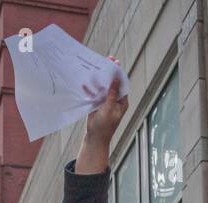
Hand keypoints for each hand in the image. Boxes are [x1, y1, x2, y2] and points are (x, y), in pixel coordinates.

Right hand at [77, 57, 126, 172]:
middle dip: (109, 73)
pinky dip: (90, 88)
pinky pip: (94, 93)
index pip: (122, 84)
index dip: (119, 73)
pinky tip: (85, 82)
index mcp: (122, 102)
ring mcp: (106, 102)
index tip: (116, 63)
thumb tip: (116, 79)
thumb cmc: (105, 126)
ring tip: (95, 67)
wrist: (95, 138)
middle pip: (113, 83)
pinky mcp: (97, 104)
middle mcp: (115, 100)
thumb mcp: (109, 108)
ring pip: (103, 87)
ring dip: (99, 79)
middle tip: (107, 60)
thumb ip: (111, 94)